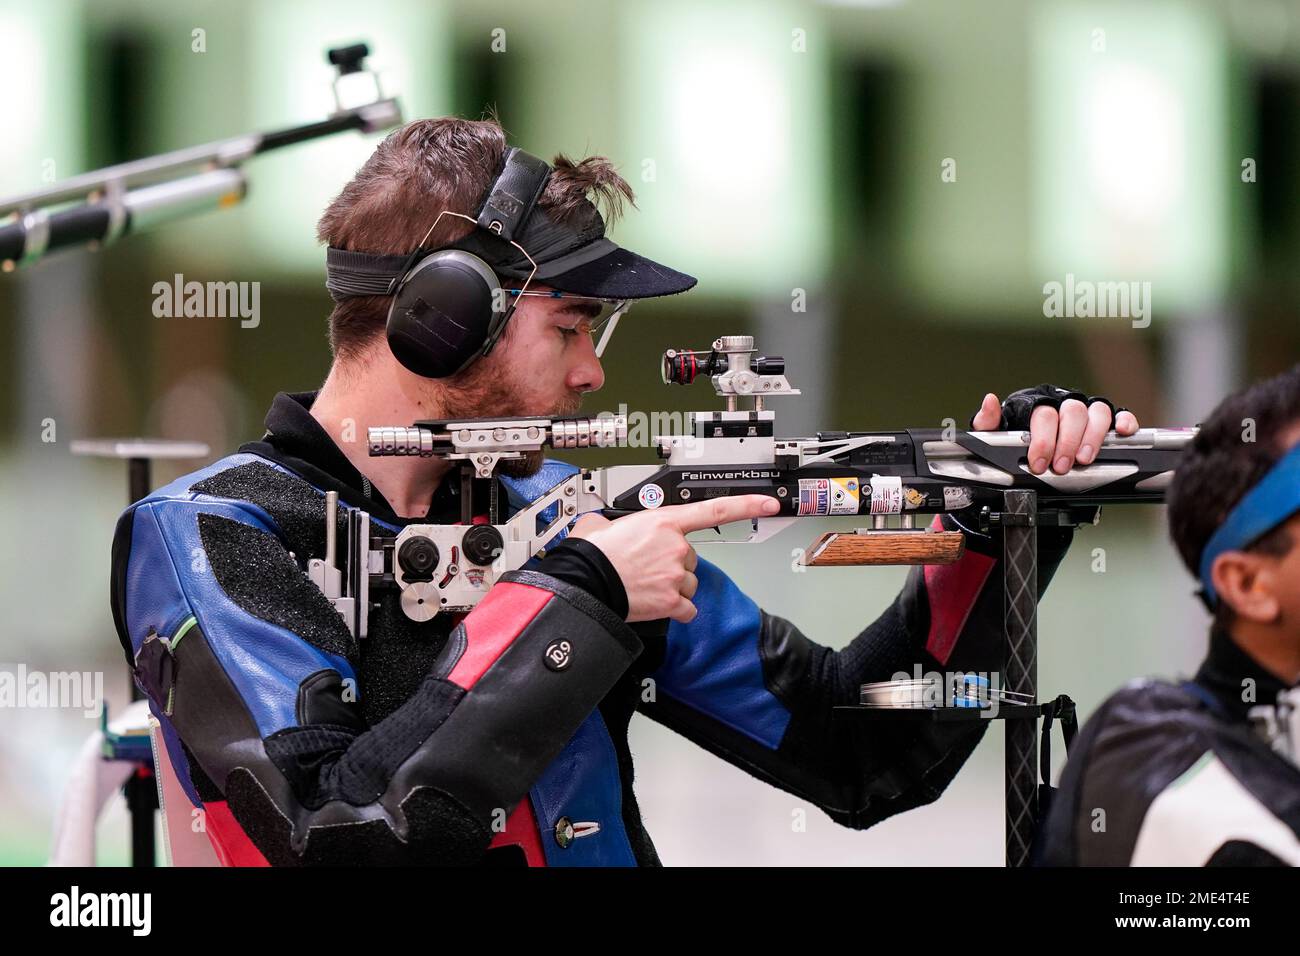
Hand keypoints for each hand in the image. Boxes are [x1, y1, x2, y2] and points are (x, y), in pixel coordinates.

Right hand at [569, 495, 779, 623]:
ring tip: (645, 584)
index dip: (748, 505)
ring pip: (689, 583)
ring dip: (672, 586)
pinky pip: (687, 608)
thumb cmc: (592, 555)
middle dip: (672, 563)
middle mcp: (676, 547)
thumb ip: (620, 522)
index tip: (768, 504)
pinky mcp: (673, 601)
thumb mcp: (603, 523)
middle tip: (645, 566)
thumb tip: (608, 526)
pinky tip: (656, 603)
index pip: (716, 510)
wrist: (586, 584)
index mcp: (664, 522)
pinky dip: (675, 609)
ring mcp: (677, 575)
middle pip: (691, 558)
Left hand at [972, 391, 1139, 474]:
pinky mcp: (1106, 420)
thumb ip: (990, 421)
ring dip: (1093, 437)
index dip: (1043, 440)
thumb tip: (989, 401)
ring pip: (1097, 413)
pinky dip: (1124, 421)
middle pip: (1072, 413)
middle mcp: (1063, 404)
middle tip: (1061, 468)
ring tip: (1084, 460)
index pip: (1044, 415)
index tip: (1038, 463)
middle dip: (1067, 443)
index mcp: (1038, 404)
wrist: (1033, 449)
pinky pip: (1119, 414)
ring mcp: (1086, 410)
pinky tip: (1123, 432)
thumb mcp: (998, 433)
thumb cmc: (1017, 437)